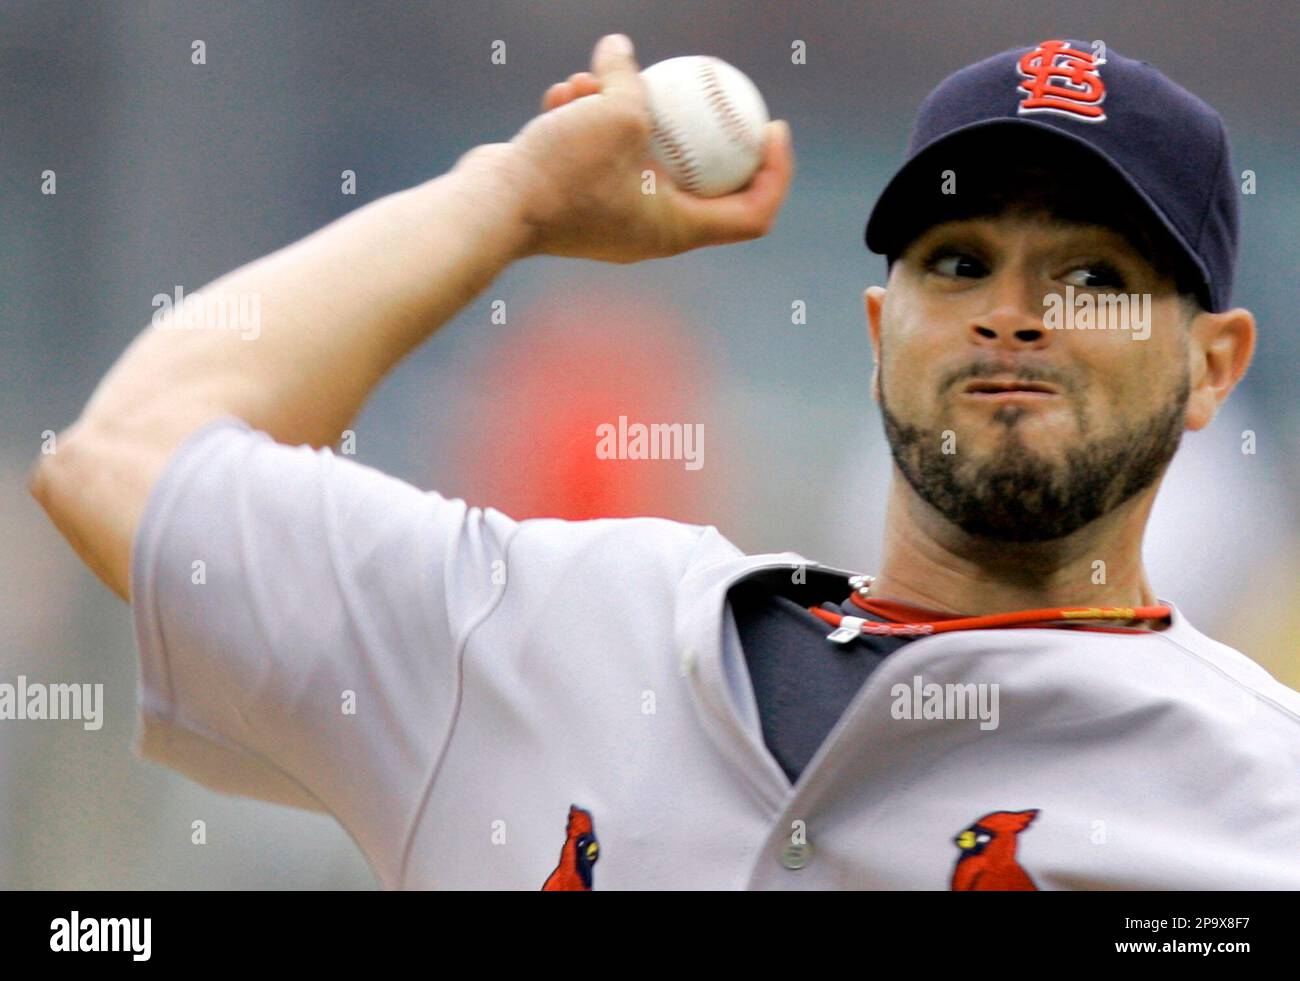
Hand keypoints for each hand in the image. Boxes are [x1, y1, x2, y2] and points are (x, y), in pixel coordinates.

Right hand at [453, 34, 793, 263]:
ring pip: (641, 154)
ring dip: (623, 108)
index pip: (751, 212)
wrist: (489, 209)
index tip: (771, 125)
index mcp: (676, 229)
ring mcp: (613, 216)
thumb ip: (629, 79)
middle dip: (701, 127)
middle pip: (703, 180)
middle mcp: (650, 230)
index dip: (775, 171)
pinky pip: (601, 154)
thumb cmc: (561, 174)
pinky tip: (564, 93)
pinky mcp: (579, 199)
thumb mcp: (616, 114)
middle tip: (711, 88)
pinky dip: (588, 121)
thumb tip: (621, 49)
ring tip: (593, 80)